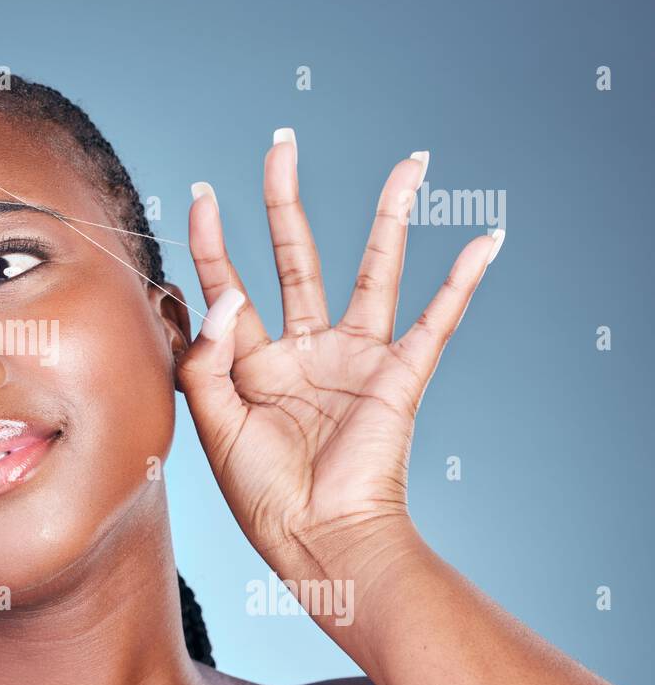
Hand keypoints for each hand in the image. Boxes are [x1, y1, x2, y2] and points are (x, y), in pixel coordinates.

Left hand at [174, 132, 503, 575]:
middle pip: (296, 257)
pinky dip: (461, 283)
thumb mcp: (213, 425)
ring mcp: (353, 358)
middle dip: (286, 199)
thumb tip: (219, 296)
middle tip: (281, 142)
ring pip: (373, 271)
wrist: (318, 542)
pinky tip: (485, 242)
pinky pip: (436, 322)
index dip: (212, 241)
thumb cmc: (263, 496)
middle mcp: (304, 349)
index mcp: (253, 363)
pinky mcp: (397, 376)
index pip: (230, 285)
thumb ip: (203, 359)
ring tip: (410, 164)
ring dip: (390, 217)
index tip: (199, 194)